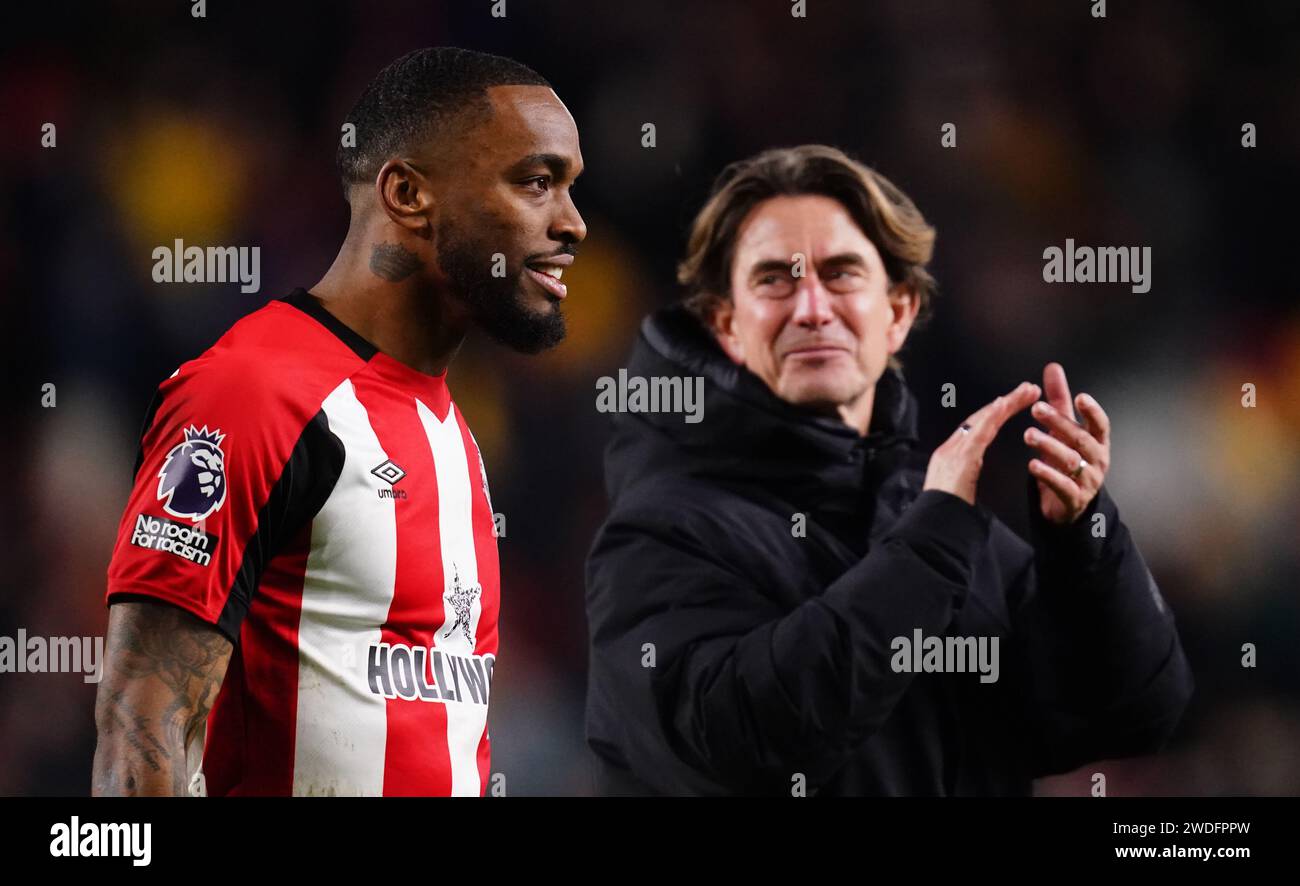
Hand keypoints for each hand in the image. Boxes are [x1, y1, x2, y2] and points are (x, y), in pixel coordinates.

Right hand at [924, 381, 1040, 505]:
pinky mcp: (961, 457)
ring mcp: (954, 451)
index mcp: (950, 457)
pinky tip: (1004, 404)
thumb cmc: (947, 514)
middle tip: (1028, 389)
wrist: (934, 524)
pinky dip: (992, 416)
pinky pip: (979, 433)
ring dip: (1006, 403)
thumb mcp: (957, 493)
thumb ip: (965, 479)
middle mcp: (950, 449)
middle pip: (980, 419)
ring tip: (1026, 391)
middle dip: (1005, 403)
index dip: (994, 414)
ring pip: (982, 420)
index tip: (1010, 402)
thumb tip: (971, 473)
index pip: (976, 429)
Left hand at [1024, 362, 1110, 524]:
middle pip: (1081, 439)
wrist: (1068, 503)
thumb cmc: (1068, 458)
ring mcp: (1087, 481)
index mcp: (1097, 442)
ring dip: (1049, 446)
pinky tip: (1032, 465)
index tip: (1080, 397)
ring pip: (1071, 462)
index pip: (1101, 425)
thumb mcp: (1064, 428)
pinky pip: (1063, 486)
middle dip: (1059, 423)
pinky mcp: (1073, 499)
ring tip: (1028, 435)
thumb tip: (1053, 367)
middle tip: (1036, 409)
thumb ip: (1059, 399)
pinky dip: (1048, 475)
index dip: (1093, 411)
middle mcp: (1097, 460)